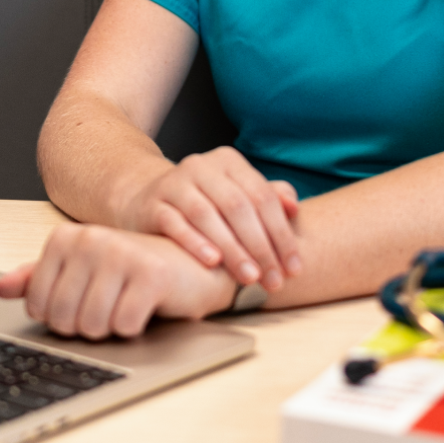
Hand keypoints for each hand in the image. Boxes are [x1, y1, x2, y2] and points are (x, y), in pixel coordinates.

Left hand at [0, 223, 238, 339]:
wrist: (191, 266)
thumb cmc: (135, 270)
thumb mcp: (82, 271)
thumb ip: (38, 279)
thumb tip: (0, 289)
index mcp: (67, 238)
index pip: (37, 304)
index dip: (59, 318)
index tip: (82, 302)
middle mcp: (91, 240)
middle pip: (63, 318)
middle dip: (84, 326)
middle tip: (107, 306)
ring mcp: (121, 254)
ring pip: (92, 325)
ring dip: (109, 328)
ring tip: (124, 306)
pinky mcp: (151, 275)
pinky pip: (124, 325)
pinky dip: (133, 327)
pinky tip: (144, 308)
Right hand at [116, 146, 301, 289]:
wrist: (148, 201)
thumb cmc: (205, 204)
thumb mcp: (237, 196)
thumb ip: (268, 199)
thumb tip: (295, 207)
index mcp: (229, 161)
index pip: (263, 197)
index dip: (282, 234)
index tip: (294, 268)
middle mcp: (201, 166)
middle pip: (238, 206)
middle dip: (260, 247)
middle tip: (273, 281)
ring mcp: (174, 183)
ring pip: (207, 215)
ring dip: (232, 249)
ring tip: (249, 277)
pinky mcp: (152, 204)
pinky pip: (174, 223)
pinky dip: (194, 242)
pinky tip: (212, 262)